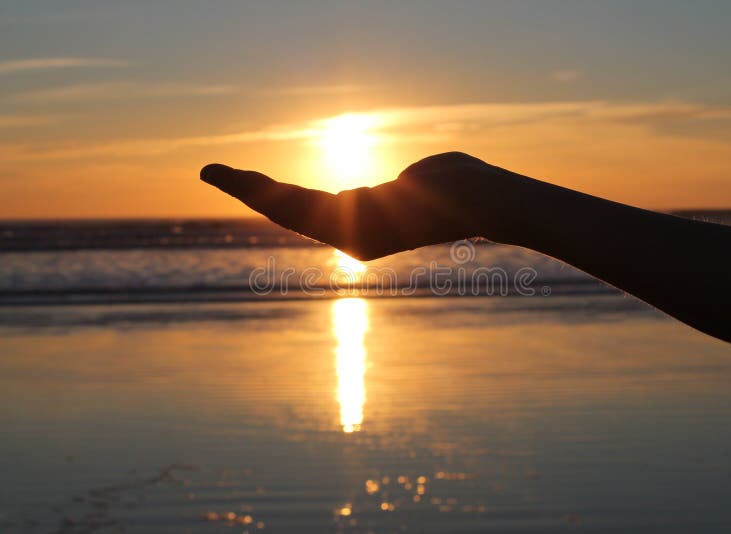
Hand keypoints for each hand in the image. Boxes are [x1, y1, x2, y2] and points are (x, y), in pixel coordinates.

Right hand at [201, 152, 511, 259]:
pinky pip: (299, 208)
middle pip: (291, 213)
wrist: (482, 200)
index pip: (313, 211)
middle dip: (250, 193)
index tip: (258, 186)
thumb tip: (400, 183)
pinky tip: (241, 182)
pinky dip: (265, 194)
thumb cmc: (461, 185)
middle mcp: (353, 237)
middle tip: (210, 174)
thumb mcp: (423, 179)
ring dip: (245, 190)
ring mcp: (347, 235)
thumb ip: (402, 185)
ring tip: (211, 173)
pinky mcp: (345, 228)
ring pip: (286, 211)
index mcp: (367, 225)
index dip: (280, 199)